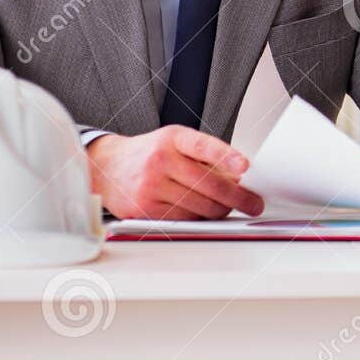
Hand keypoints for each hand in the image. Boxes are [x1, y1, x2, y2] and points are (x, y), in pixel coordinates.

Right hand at [86, 126, 264, 219]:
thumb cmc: (148, 154)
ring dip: (220, 210)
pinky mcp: (143, 210)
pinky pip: (183, 220)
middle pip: (208, 185)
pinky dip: (199, 219)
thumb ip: (204, 155)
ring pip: (199, 207)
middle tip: (253, 203)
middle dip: (237, 197)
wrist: (107, 168)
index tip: (245, 166)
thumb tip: (238, 177)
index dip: (226, 156)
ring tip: (228, 207)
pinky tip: (203, 212)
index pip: (203, 146)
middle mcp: (159, 161)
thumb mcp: (175, 142)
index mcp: (172, 139)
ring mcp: (150, 187)